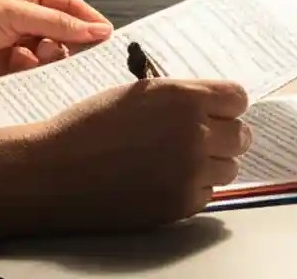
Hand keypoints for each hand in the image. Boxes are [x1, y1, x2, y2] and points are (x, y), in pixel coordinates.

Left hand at [0, 0, 113, 90]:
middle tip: (75, 58)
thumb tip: (99, 30)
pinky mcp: (2, 75)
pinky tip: (26, 80)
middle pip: (60, 34)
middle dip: (69, 45)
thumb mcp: (13, 14)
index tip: (108, 38)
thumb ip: (58, 24)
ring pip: (47, 59)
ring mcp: (11, 48)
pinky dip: (33, 80)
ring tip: (41, 65)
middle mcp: (19, 20)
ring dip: (49, 63)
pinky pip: (30, 78)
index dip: (87, 21)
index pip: (66, 6)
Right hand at [27, 78, 252, 231]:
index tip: (217, 112)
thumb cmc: (89, 126)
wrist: (55, 171)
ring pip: (230, 168)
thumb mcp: (139, 93)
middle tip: (199, 139)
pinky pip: (208, 194)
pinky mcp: (181, 204)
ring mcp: (190, 172)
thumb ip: (180, 98)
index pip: (238, 99)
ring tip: (177, 161)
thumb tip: (211, 106)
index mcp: (184, 97)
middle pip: (242, 135)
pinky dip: (193, 189)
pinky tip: (163, 180)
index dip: (226, 106)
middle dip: (224, 135)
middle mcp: (194, 133)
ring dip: (211, 164)